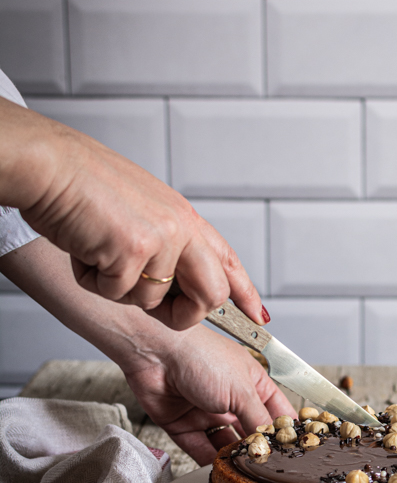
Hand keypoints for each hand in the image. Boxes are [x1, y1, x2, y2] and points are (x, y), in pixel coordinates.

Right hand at [0, 98, 266, 329]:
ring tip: (99, 250)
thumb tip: (172, 283)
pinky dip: (92, 279)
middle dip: (186, 315)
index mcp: (185, 217)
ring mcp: (161, 239)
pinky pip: (116, 293)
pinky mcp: (133, 251)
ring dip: (117, 288)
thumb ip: (165, 241)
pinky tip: (85, 248)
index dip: (245, 293)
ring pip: (151, 302)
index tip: (259, 317)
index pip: (228, 260)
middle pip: (212, 296)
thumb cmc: (84, 186)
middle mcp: (181, 228)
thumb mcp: (141, 210)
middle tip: (159, 308)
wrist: (51, 165)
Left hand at [121, 324, 297, 464]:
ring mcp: (206, 412)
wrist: (155, 352)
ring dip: (234, 458)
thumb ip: (258, 420)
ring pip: (225, 444)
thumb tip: (273, 443)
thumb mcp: (241, 390)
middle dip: (258, 448)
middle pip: (250, 431)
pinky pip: (199, 449)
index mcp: (250, 383)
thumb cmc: (200, 355)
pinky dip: (209, 461)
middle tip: (267, 467)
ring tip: (245, 472)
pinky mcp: (183, 425)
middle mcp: (230, 398)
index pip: (275, 412)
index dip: (285, 431)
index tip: (293, 452)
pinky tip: (221, 470)